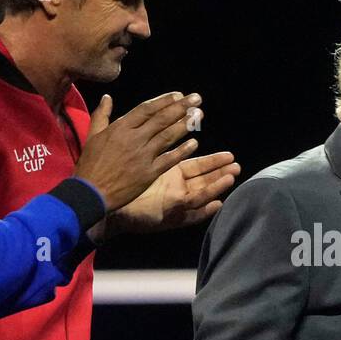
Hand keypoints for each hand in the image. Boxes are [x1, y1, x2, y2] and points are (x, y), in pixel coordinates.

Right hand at [74, 91, 202, 212]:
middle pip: (161, 119)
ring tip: (198, 116)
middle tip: (197, 98)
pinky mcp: (149, 173)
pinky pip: (169, 159)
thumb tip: (107, 97)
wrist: (91, 192)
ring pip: (168, 136)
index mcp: (121, 128)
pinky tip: (194, 144)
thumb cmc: (90, 164)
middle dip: (181, 107)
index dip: (164, 101)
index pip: (146, 109)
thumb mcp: (92, 135)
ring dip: (185, 125)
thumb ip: (101, 115)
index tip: (178, 95)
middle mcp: (134, 139)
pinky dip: (182, 151)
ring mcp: (143, 156)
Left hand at [95, 151, 239, 238]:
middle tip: (237, 165)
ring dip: (217, 186)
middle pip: (201, 178)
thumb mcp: (131, 163)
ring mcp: (171, 201)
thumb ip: (144, 145)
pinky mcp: (168, 214)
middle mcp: (173, 187)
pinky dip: (204, 210)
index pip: (192, 164)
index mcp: (166, 173)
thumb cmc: (118, 186)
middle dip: (219, 171)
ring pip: (200, 193)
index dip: (210, 159)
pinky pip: (190, 213)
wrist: (103, 205)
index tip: (228, 154)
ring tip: (233, 178)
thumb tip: (144, 125)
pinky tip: (218, 204)